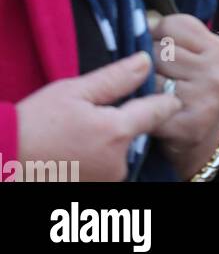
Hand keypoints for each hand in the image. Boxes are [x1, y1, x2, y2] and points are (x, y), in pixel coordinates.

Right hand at [15, 52, 181, 181]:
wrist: (6, 160)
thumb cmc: (36, 123)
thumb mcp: (74, 91)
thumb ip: (115, 78)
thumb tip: (146, 62)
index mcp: (117, 132)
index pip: (160, 111)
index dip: (164, 97)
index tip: (166, 90)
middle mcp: (119, 162)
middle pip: (138, 131)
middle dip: (126, 119)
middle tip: (98, 112)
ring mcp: (108, 181)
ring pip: (123, 150)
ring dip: (111, 140)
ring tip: (81, 132)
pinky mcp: (97, 191)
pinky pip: (109, 166)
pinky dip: (100, 156)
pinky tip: (79, 148)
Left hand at [147, 12, 218, 179]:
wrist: (202, 138)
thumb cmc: (192, 87)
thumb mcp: (195, 55)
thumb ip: (173, 34)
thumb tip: (141, 19)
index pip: (172, 24)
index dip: (155, 34)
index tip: (158, 48)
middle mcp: (216, 72)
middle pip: (158, 50)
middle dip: (147, 60)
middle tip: (155, 75)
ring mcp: (204, 98)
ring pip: (149, 75)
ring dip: (141, 83)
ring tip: (152, 91)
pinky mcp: (187, 123)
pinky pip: (147, 103)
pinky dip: (141, 105)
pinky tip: (148, 108)